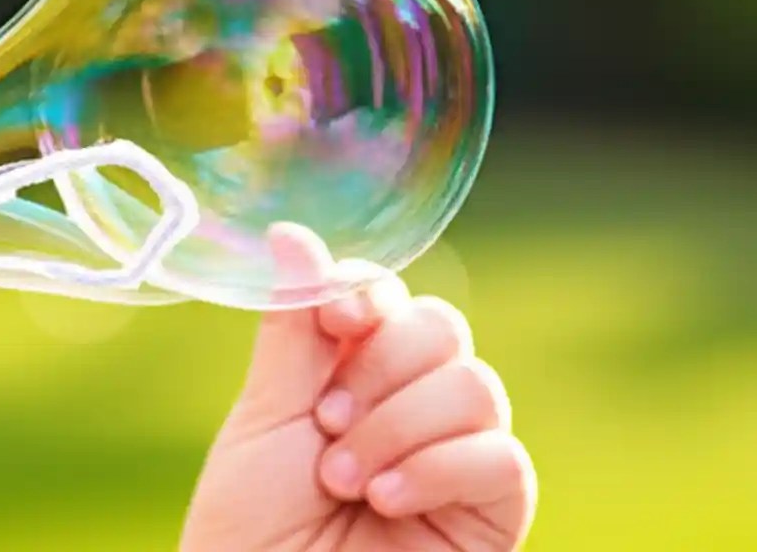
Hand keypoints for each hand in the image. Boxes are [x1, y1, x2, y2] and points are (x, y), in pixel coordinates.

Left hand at [181, 224, 536, 550]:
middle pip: (441, 328)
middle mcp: (415, 407)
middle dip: (381, 370)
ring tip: (346, 480)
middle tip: (328, 424)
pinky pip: (502, 456)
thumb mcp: (265, 415)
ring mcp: (458, 456)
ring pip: (474, 384)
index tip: (340, 317)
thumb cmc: (254, 526)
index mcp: (357, 375)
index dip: (372, 293)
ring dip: (399, 428)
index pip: (391, 299)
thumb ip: (293, 329)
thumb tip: (291, 233)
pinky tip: (389, 502)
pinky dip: (440, 469)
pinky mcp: (493, 509)